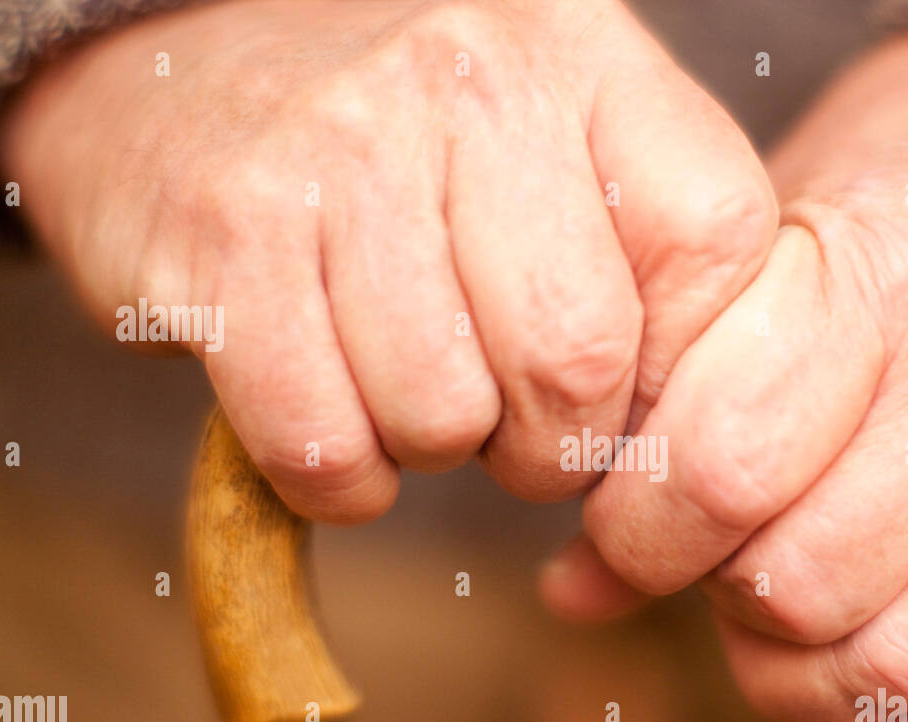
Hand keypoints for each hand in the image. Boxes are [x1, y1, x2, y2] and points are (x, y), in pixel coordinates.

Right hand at [0, 0, 774, 518]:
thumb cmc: (415, 150)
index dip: (680, 375)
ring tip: (405, 377)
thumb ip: (657, 262)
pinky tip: (332, 401)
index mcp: (586, 60)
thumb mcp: (562, 147)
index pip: (715, 250)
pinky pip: (326, 450)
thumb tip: (687, 446)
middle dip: (548, 446)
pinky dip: (340, 475)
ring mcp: (338, 153)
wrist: (192, 72)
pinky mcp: (225, 243)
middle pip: (578, 366)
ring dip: (432, 448)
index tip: (623, 397)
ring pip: (445, 422)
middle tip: (505, 414)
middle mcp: (470, 82)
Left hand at [544, 36, 907, 721]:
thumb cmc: (881, 203)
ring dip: (799, 678)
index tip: (619, 521)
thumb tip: (571, 590)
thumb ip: (666, 408)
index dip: (638, 529)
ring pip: (900, 655)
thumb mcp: (757, 258)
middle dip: (715, 599)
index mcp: (873, 277)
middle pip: (802, 582)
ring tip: (771, 617)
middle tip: (702, 561)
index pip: (719, 468)